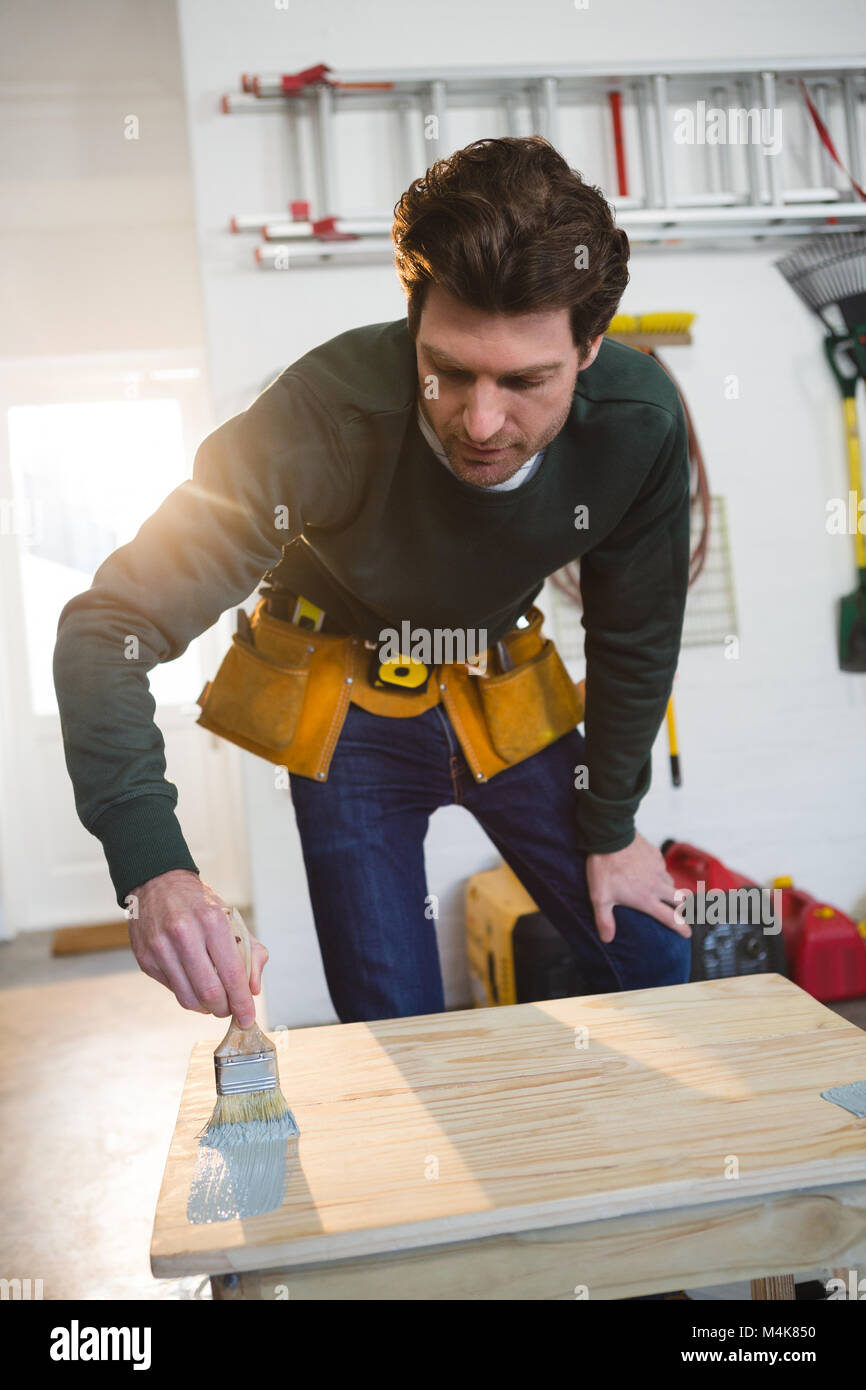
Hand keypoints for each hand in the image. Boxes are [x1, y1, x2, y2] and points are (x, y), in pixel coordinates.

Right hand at [124, 869, 266, 1024]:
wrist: (158, 883)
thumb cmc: (200, 904)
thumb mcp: (232, 919)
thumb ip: (251, 953)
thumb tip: (253, 989)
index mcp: (212, 922)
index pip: (232, 974)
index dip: (242, 1002)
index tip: (248, 1018)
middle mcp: (184, 935)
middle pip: (209, 992)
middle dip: (224, 1009)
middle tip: (230, 1010)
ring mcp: (161, 948)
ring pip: (188, 998)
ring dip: (206, 1008)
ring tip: (214, 1002)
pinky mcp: (146, 959)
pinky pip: (172, 990)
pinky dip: (188, 994)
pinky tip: (194, 985)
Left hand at [585, 832, 689, 943]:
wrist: (610, 836)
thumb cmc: (605, 867)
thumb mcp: (600, 897)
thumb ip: (604, 920)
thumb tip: (607, 939)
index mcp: (646, 898)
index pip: (670, 917)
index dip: (680, 927)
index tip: (687, 933)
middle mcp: (657, 885)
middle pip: (680, 899)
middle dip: (683, 907)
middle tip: (682, 911)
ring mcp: (658, 868)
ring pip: (671, 882)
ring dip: (670, 889)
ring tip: (663, 892)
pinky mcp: (655, 854)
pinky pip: (662, 866)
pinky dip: (660, 872)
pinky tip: (651, 871)